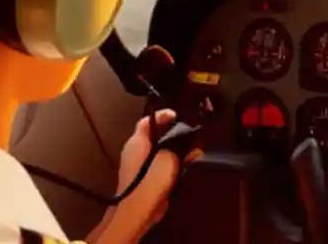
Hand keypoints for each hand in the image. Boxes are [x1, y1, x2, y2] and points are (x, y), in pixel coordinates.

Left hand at [90, 109, 188, 243]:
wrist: (136, 212)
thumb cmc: (149, 182)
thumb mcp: (168, 159)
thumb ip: (178, 148)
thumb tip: (189, 146)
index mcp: (136, 142)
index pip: (147, 121)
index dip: (162, 116)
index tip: (177, 116)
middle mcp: (135, 151)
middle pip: (155, 137)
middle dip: (174, 136)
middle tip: (190, 137)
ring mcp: (138, 167)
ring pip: (159, 152)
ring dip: (175, 152)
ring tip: (192, 154)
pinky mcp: (144, 180)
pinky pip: (160, 167)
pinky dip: (172, 166)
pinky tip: (185, 169)